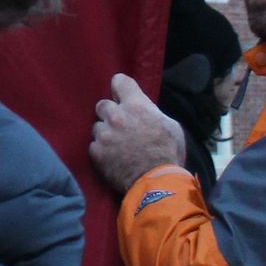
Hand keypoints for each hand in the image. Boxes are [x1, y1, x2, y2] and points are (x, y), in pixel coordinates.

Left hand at [89, 73, 186, 194]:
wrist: (157, 184)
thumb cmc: (169, 154)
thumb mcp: (170, 126)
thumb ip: (151, 112)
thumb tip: (142, 109)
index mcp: (136, 106)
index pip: (119, 81)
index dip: (121, 88)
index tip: (122, 96)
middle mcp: (116, 116)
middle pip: (102, 104)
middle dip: (110, 113)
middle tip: (121, 126)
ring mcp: (104, 134)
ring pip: (97, 126)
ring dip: (105, 133)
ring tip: (117, 145)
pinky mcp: (96, 152)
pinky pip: (94, 145)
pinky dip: (101, 150)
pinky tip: (112, 157)